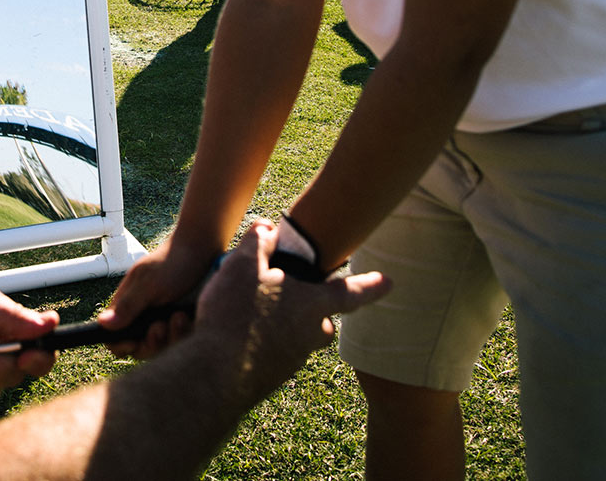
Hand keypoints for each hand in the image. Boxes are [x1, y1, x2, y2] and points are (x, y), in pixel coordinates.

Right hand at [96, 231, 223, 357]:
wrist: (201, 250)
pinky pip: (179, 341)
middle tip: (160, 326)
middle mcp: (143, 318)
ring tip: (178, 317)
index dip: (121, 345)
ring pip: (161, 347)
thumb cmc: (172, 261)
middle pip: (140, 349)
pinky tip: (186, 316)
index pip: (114, 339)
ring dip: (170, 336)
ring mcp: (163, 322)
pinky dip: (183, 332)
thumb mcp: (149, 284)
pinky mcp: (180, 324)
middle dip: (151, 343)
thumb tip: (102, 323)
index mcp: (128, 308)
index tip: (135, 341)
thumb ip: (128, 306)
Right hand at [189, 221, 390, 404]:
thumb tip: (267, 228)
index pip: (350, 293)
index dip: (370, 285)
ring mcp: (291, 360)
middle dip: (312, 310)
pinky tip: (235, 335)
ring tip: (248, 312)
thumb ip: (257, 242)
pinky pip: (272, 353)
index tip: (389, 283)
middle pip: (321, 320)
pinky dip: (260, 343)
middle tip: (290, 296)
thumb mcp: (242, 265)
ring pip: (295, 337)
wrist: (216, 376)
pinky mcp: (270, 377)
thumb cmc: (235, 315)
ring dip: (280, 325)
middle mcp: (310, 336)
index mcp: (312, 305)